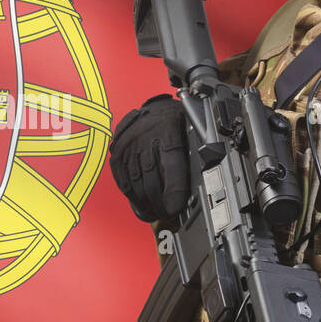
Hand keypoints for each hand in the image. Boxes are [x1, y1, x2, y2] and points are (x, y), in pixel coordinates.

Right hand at [108, 94, 189, 226]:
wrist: (153, 106)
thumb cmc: (176, 119)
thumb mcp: (191, 129)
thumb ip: (192, 154)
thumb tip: (203, 183)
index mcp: (168, 128)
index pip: (171, 164)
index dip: (174, 190)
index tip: (175, 208)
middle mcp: (145, 136)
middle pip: (151, 178)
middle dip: (160, 203)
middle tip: (169, 215)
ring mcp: (128, 144)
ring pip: (135, 182)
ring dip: (146, 203)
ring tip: (156, 214)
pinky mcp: (117, 151)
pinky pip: (122, 179)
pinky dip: (132, 196)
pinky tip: (141, 205)